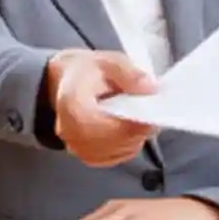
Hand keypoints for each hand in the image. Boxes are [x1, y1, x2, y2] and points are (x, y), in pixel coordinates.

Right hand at [47, 50, 158, 166]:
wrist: (66, 82)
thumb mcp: (110, 61)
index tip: (152, 116)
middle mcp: (70, 132)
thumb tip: (151, 90)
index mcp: (73, 106)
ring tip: (141, 120)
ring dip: (134, 139)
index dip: (132, 125)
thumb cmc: (87, 71)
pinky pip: (114, 157)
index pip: (106, 126)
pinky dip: (127, 146)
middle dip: (138, 131)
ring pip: (116, 152)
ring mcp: (76, 148)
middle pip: (114, 142)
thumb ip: (130, 74)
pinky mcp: (86, 156)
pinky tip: (130, 130)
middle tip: (152, 116)